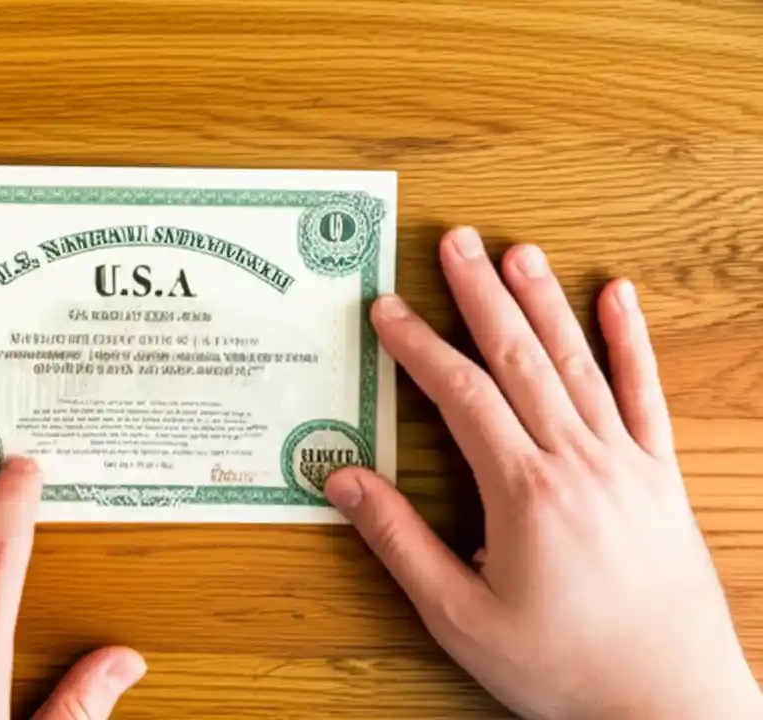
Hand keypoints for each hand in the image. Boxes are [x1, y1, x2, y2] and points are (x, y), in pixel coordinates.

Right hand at [326, 227, 762, 718]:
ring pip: (578, 363)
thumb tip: (344, 480)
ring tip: (517, 252)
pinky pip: (645, 394)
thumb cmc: (560, 668)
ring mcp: (627, 463)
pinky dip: (631, 342)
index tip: (386, 310)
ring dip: (544, 302)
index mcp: (524, 493)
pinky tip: (618, 297)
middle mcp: (579, 462)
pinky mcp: (661, 476)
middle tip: (454, 241)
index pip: (463, 395)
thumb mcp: (459, 617)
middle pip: (521, 359)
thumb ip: (398, 541)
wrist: (668, 706)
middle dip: (480, 296)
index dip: (420, 347)